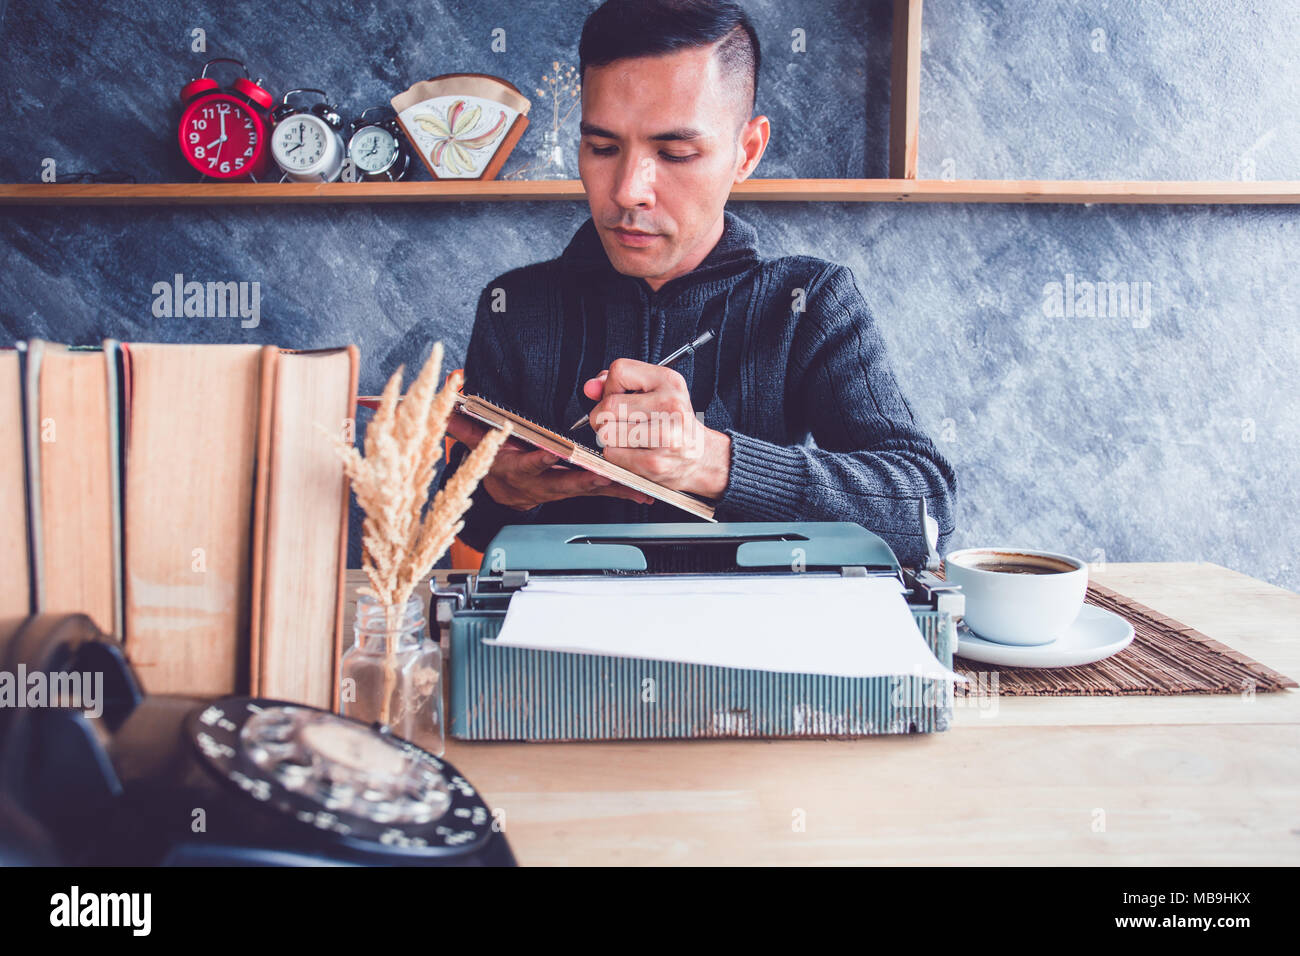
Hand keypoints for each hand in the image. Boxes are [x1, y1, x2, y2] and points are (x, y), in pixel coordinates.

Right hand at [446, 411, 655, 510]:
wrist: (507, 491)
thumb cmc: (498, 461)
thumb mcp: (477, 442)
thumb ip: (464, 420)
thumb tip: (449, 393)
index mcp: (519, 469)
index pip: (529, 463)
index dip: (539, 458)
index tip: (551, 453)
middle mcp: (543, 482)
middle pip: (565, 481)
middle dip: (584, 477)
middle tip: (602, 472)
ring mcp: (564, 488)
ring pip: (588, 488)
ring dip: (610, 487)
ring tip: (632, 484)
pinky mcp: (580, 489)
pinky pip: (603, 492)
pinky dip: (623, 492)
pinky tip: (642, 493)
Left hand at [582, 358, 730, 499]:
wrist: (702, 458)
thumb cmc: (672, 422)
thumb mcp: (652, 393)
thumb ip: (617, 385)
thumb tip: (589, 388)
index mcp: (669, 380)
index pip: (619, 371)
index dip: (610, 386)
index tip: (620, 397)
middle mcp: (671, 404)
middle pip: (609, 405)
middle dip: (602, 416)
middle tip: (618, 422)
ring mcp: (665, 435)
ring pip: (606, 432)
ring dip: (608, 438)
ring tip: (627, 438)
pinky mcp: (656, 462)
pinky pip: (612, 454)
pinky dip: (615, 455)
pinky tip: (633, 453)